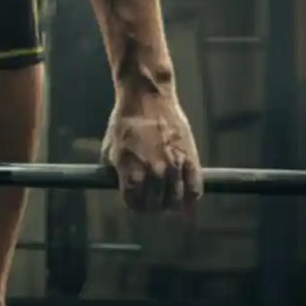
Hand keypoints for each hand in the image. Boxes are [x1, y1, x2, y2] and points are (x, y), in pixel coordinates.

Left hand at [101, 85, 203, 213]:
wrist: (147, 98)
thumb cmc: (124, 123)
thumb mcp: (110, 152)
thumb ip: (116, 175)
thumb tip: (124, 190)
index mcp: (131, 174)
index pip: (135, 204)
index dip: (135, 206)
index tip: (137, 203)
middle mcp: (153, 174)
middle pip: (155, 205)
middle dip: (152, 207)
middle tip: (153, 203)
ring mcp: (174, 167)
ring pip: (176, 200)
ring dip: (171, 205)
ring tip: (168, 201)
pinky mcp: (191, 158)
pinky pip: (195, 188)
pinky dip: (192, 199)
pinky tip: (188, 203)